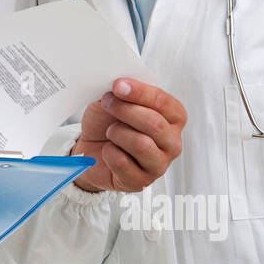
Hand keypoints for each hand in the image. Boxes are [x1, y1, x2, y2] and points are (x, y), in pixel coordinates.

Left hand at [70, 78, 186, 192]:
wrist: (90, 148)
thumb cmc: (108, 123)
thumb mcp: (115, 99)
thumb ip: (123, 89)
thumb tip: (121, 82)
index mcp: (173, 118)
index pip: (164, 103)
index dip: (140, 92)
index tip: (118, 85)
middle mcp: (172, 142)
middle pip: (154, 123)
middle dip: (125, 110)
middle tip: (107, 103)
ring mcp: (159, 164)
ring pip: (141, 144)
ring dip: (117, 133)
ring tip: (110, 131)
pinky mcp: (141, 182)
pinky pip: (123, 163)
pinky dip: (109, 153)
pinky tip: (108, 151)